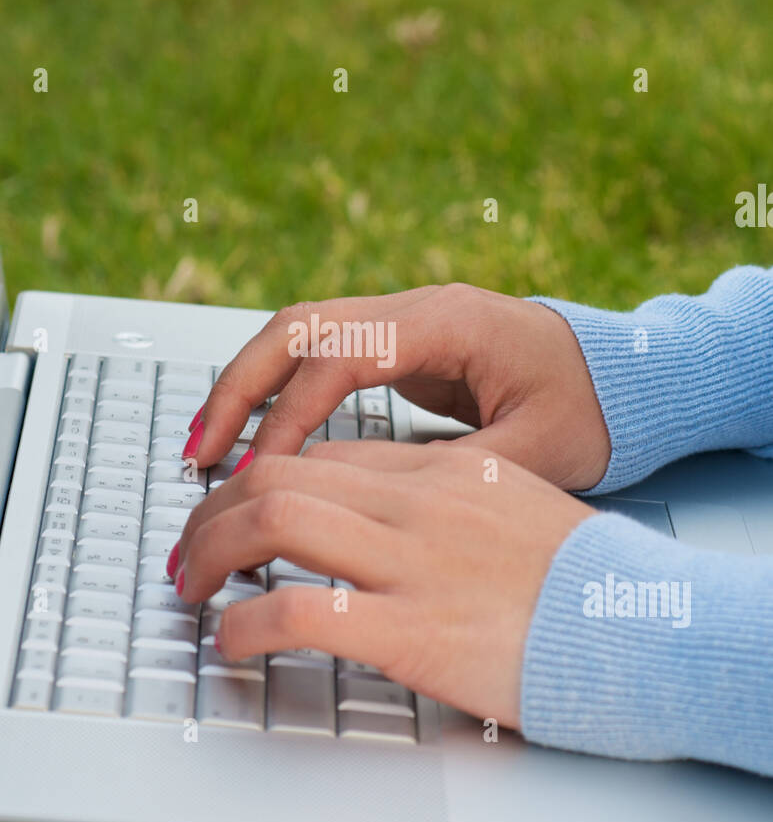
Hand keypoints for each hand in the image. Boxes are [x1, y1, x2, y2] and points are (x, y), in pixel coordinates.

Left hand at [174, 439, 592, 727]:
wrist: (643, 622)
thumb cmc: (584, 582)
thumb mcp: (513, 512)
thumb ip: (447, 505)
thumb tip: (386, 522)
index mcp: (441, 472)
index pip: (321, 457)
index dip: (258, 483)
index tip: (234, 515)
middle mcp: (416, 503)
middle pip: (278, 475)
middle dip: (213, 511)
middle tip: (190, 551)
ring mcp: (412, 562)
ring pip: (273, 519)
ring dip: (212, 551)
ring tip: (192, 586)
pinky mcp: (414, 629)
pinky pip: (300, 611)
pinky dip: (247, 625)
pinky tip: (232, 642)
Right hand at [183, 284, 610, 491]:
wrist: (623, 375)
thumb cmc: (591, 408)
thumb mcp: (538, 452)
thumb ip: (461, 475)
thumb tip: (380, 512)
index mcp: (447, 323)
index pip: (338, 359)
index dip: (288, 417)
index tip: (259, 476)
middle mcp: (416, 309)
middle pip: (297, 327)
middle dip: (238, 387)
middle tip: (198, 451)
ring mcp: (404, 321)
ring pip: (297, 334)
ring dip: (246, 385)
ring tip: (205, 445)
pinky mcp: (400, 345)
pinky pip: (318, 356)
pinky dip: (276, 389)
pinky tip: (254, 434)